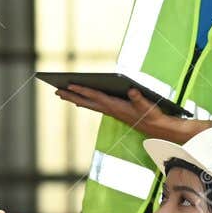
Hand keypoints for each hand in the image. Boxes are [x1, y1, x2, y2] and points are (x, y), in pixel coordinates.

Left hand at [55, 84, 170, 136]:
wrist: (155, 127)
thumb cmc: (151, 115)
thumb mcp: (147, 105)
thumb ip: (139, 98)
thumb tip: (131, 90)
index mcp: (115, 106)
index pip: (95, 96)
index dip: (82, 90)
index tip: (69, 85)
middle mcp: (109, 109)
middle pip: (86, 101)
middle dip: (71, 96)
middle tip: (56, 91)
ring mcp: (110, 111)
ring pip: (88, 104)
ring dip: (75, 98)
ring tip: (62, 93)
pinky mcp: (112, 111)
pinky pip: (94, 105)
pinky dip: (84, 101)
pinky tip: (79, 99)